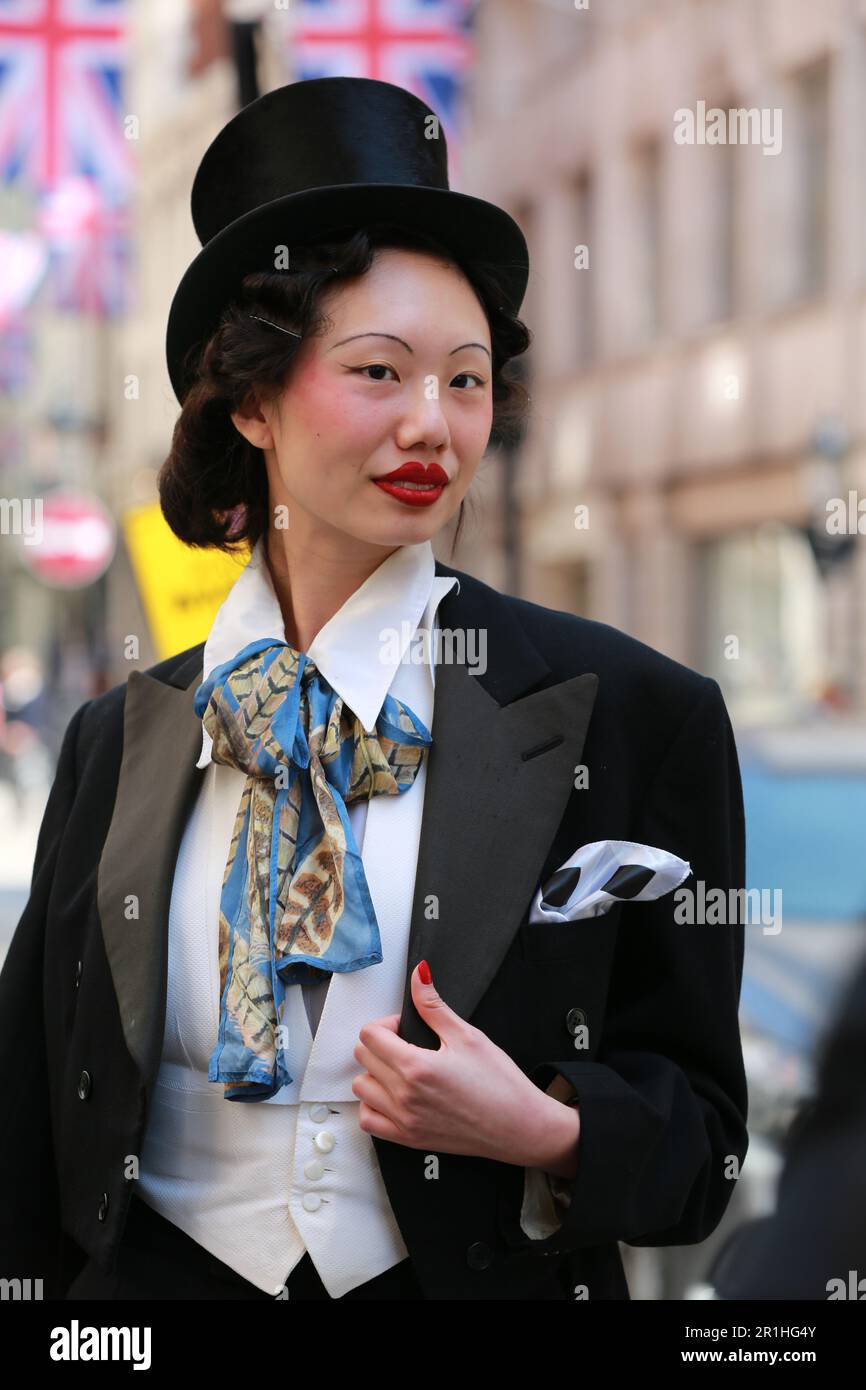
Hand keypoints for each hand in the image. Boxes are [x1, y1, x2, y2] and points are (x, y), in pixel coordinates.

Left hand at [351, 960, 580, 1174]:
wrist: (519, 1126)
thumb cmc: (500, 1084)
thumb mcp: (468, 1036)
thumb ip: (434, 1005)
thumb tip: (419, 975)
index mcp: (416, 1067)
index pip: (370, 1035)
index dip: (386, 1023)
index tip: (404, 1028)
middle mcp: (404, 1096)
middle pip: (363, 1057)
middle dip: (380, 1043)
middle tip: (406, 1044)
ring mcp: (404, 1121)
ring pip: (361, 1088)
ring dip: (374, 1073)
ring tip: (400, 1070)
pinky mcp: (408, 1139)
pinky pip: (369, 1121)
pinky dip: (373, 1105)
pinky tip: (394, 1096)